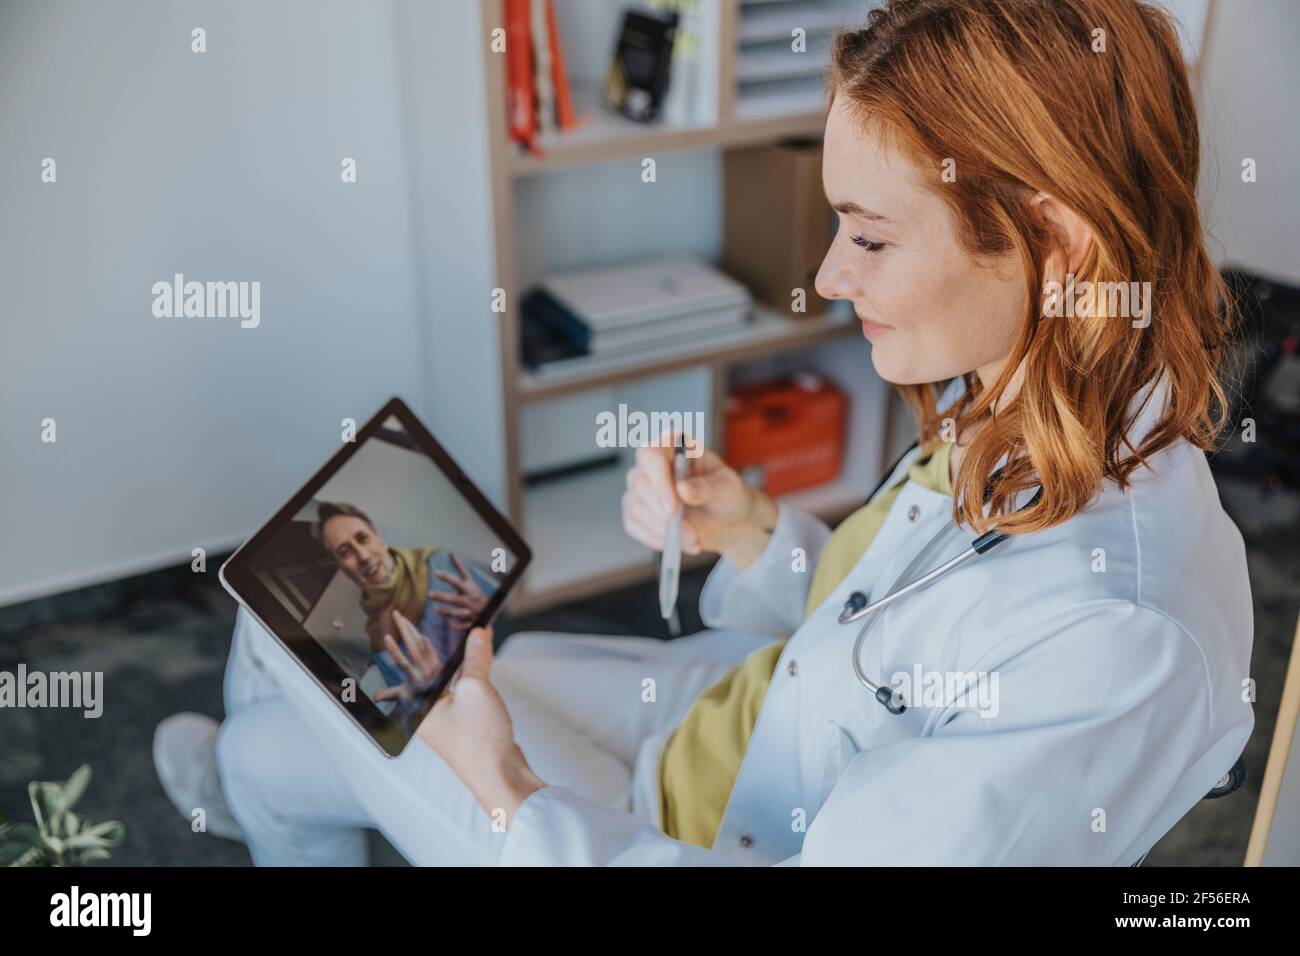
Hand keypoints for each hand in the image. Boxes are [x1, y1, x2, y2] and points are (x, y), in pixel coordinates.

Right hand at [374, 610, 442, 701]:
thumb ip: (389, 694)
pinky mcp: (438, 658)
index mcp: (414, 679)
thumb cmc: (419, 697)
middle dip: (404, 628)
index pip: (402, 662)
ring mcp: (433, 663)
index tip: (386, 637)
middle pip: (413, 646)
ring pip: (421, 642)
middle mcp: (425, 670)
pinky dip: (420, 635)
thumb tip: (374, 697)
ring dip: (411, 628)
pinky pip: (429, 644)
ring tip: (401, 617)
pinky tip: (412, 628)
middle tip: (396, 614)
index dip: (394, 650)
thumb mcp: (403, 696)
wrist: (441, 698)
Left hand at [416, 627, 544, 820]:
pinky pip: (463, 687)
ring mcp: (446, 715)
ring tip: (460, 633)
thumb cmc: (479, 742)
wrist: (499, 774)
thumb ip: (476, 657)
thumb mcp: (476, 689)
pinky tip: (480, 658)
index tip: (401, 619)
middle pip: (428, 668)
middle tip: (411, 621)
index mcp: (421, 703)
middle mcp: (428, 710)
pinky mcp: (463, 719)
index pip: (413, 661)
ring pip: (448, 676)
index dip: (410, 637)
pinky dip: (470, 670)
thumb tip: (478, 633)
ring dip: (456, 655)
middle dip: (425, 644)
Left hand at [429, 553, 488, 630]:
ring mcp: (470, 611)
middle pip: (455, 598)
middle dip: (443, 597)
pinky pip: (461, 625)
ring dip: (446, 611)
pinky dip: (453, 625)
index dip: (448, 577)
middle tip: (429, 594)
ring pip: (458, 613)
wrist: (489, 609)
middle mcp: (469, 599)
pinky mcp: (470, 622)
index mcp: (469, 588)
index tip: (436, 573)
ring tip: (435, 608)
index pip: (458, 581)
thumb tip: (450, 553)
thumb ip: (459, 567)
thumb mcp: (469, 580)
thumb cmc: (474, 592)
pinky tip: (445, 622)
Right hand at [621, 429, 778, 568]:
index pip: (652, 455)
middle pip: (640, 484)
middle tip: (691, 532)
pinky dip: (656, 538)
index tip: (673, 508)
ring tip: (693, 538)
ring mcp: (640, 487)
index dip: (659, 481)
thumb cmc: (728, 495)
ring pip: (636, 507)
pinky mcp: (636, 510)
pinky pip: (633, 525)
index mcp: (673, 445)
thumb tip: (682, 489)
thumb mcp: (728, 488)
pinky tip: (677, 541)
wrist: (727, 521)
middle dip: (664, 514)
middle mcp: (651, 463)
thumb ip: (707, 487)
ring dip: (665, 530)